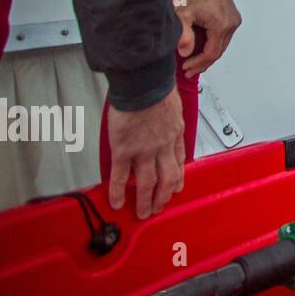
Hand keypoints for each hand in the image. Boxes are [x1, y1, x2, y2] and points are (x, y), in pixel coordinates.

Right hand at [107, 87, 184, 218]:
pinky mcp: (124, 149)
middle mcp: (163, 145)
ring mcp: (144, 150)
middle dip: (163, 196)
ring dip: (145, 200)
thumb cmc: (156, 87)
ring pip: (147, 182)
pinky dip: (117, 191)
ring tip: (143, 213)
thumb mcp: (173, 103)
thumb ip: (170, 117)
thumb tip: (168, 117)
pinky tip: (116, 202)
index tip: (176, 186)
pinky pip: (120, 175)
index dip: (178, 176)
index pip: (178, 161)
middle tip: (159, 207)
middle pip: (167, 178)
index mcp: (174, 133)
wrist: (144, 83)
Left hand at [176, 0, 241, 76]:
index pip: (211, 53)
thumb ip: (182, 34)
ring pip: (222, 46)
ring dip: (209, 55)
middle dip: (203, 63)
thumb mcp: (183, 13)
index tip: (187, 67)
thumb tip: (185, 52)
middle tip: (190, 70)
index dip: (198, 64)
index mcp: (220, 26)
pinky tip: (203, 48)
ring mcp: (234, 22)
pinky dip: (213, 44)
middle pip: (218, 52)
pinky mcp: (233, 19)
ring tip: (195, 61)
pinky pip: (224, 37)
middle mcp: (231, 25)